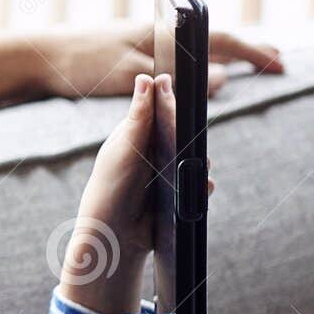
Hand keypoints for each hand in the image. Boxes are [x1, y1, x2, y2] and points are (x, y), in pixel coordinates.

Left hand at [27, 21, 282, 98]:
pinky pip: (177, 56)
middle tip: (280, 63)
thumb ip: (172, 81)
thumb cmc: (79, 64)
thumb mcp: (128, 76)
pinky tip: (198, 73)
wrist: (37, 56)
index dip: (253, 53)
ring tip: (249, 67)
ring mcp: (144, 42)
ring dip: (225, 55)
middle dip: (248, 51)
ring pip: (196, 47)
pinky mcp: (130, 53)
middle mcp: (156, 34)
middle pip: (213, 40)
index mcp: (160, 35)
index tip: (281, 65)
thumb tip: (221, 78)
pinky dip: (198, 62)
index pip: (219, 40)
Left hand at [56, 73, 211, 313]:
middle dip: (192, 140)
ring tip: (201, 167)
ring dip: (199, 164)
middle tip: (195, 145)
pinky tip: (202, 188)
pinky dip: (200, 187)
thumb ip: (139, 116)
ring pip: (191, 160)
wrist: (115, 236)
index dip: (175, 105)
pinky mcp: (173, 195)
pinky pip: (194, 185)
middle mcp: (149, 152)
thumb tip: (146, 77)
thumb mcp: (125, 148)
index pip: (160, 112)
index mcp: (134, 136)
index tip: (187, 101)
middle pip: (181, 136)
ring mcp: (162, 174)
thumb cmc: (111, 188)